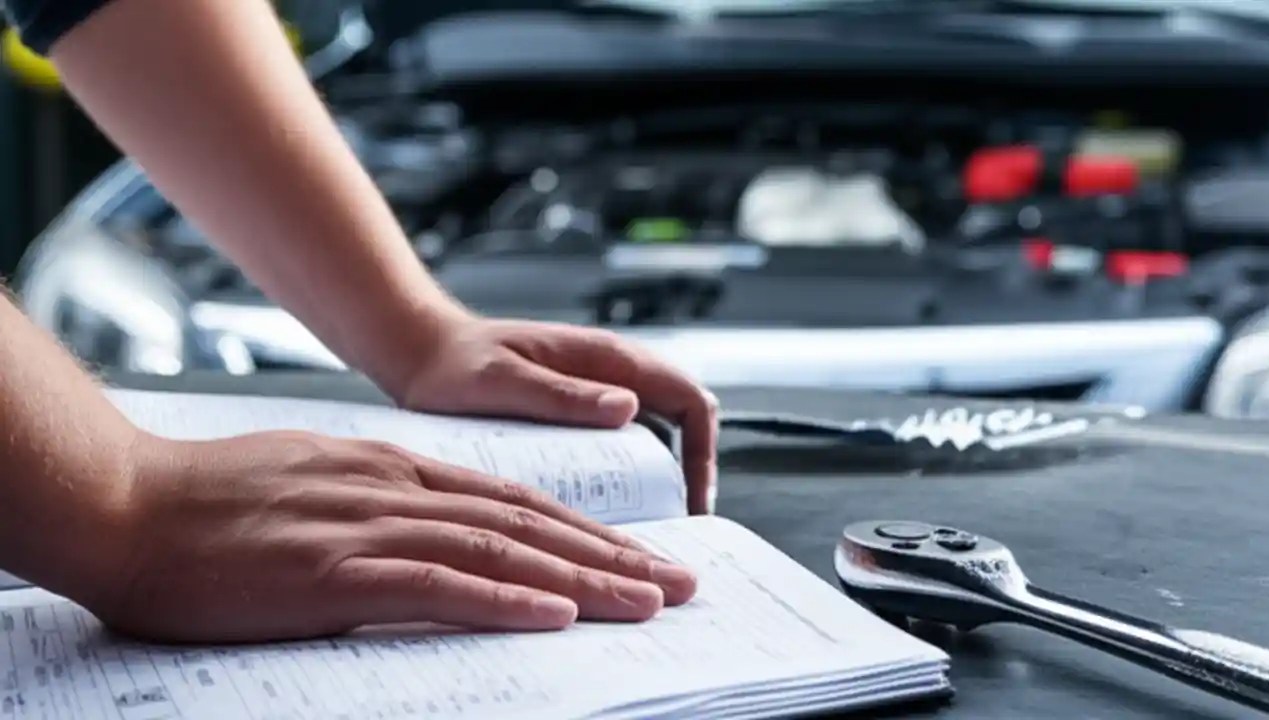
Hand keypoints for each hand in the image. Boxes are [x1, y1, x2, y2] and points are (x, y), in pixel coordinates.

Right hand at [89, 431, 697, 643]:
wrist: (127, 504)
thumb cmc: (208, 503)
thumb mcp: (313, 485)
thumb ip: (377, 506)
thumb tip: (427, 537)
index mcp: (392, 470)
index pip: (511, 500)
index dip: (580, 529)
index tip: (633, 553)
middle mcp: (395, 489)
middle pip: (527, 522)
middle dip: (610, 553)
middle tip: (677, 581)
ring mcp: (368, 527)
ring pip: (501, 550)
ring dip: (582, 578)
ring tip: (646, 601)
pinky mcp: (334, 571)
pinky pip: (437, 584)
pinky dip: (504, 598)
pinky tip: (555, 612)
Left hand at [393, 316, 719, 513]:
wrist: (418, 357)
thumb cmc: (454, 362)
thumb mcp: (501, 379)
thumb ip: (559, 393)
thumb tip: (629, 407)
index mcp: (606, 357)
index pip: (689, 399)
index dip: (703, 452)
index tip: (691, 503)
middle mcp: (613, 375)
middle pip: (681, 427)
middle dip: (687, 480)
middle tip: (666, 538)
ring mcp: (598, 397)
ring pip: (655, 443)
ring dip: (659, 486)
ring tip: (639, 541)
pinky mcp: (578, 419)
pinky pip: (621, 452)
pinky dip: (628, 484)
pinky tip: (606, 522)